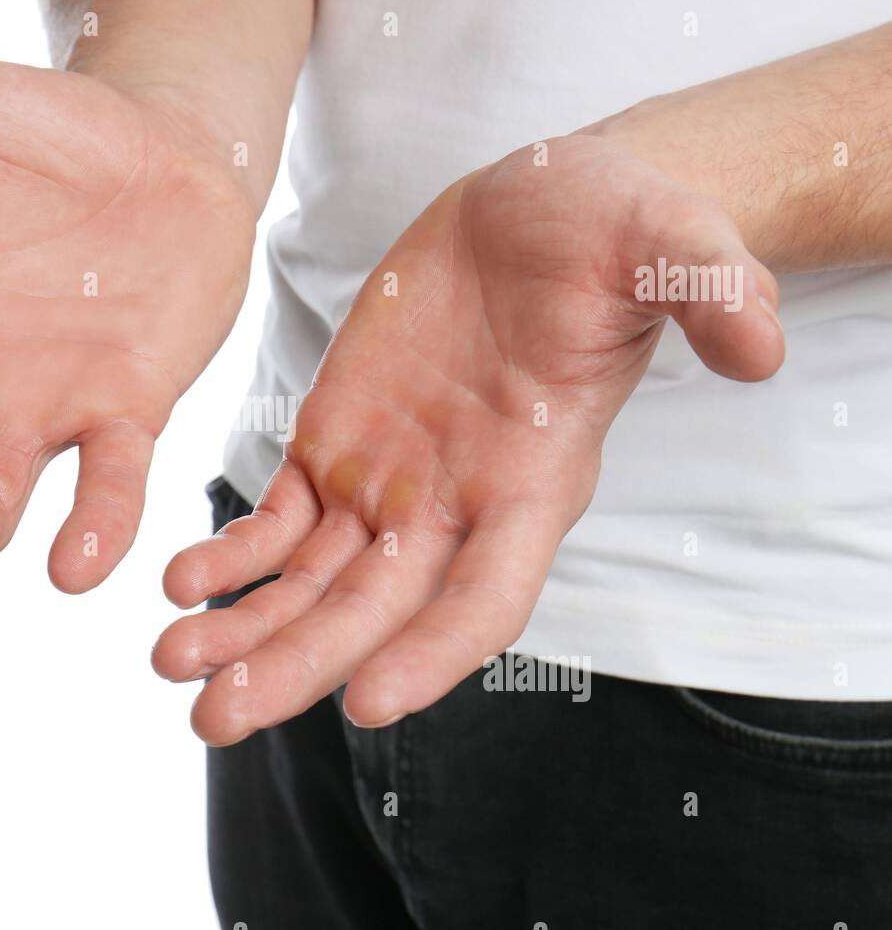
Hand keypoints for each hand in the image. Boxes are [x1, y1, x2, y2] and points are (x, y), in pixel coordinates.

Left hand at [155, 134, 783, 743]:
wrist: (537, 209)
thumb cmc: (611, 231)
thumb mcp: (671, 243)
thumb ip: (711, 291)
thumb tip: (759, 344)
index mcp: (534, 481)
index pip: (486, 596)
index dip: (431, 654)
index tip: (365, 703)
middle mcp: (454, 504)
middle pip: (371, 615)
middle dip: (297, 668)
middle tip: (216, 720)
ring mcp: (389, 481)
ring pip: (309, 583)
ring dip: (244, 629)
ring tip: (170, 665)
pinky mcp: (336, 444)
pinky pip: (276, 520)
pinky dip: (231, 554)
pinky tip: (180, 581)